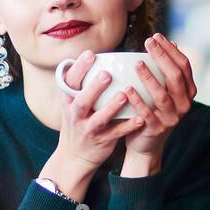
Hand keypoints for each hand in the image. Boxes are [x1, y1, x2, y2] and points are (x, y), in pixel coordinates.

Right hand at [55, 49, 146, 172]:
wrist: (74, 156)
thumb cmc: (79, 120)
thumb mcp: (72, 102)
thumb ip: (82, 83)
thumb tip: (99, 55)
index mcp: (70, 100)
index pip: (70, 82)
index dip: (79, 68)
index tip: (90, 54)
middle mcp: (76, 114)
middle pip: (82, 100)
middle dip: (93, 88)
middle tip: (107, 74)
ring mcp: (89, 129)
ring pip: (99, 119)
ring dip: (111, 107)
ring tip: (123, 95)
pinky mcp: (102, 141)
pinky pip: (116, 133)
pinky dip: (128, 126)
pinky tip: (140, 118)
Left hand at [121, 33, 195, 162]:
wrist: (146, 145)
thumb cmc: (152, 111)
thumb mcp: (163, 91)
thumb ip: (167, 71)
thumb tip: (170, 42)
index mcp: (188, 92)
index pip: (183, 66)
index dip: (171, 50)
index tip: (157, 36)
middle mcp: (184, 104)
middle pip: (175, 77)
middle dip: (162, 57)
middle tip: (148, 42)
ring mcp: (172, 118)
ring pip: (162, 95)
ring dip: (150, 78)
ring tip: (137, 63)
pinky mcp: (157, 129)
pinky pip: (147, 113)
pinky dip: (138, 100)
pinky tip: (128, 88)